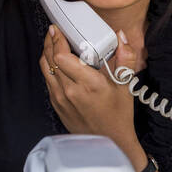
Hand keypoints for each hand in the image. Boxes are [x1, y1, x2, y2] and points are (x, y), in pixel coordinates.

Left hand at [41, 25, 137, 145]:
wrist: (110, 142)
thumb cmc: (119, 114)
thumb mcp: (126, 85)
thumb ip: (125, 58)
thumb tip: (120, 36)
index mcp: (89, 84)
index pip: (62, 57)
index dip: (57, 40)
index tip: (58, 29)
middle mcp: (71, 91)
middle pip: (50, 60)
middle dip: (50, 42)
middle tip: (54, 30)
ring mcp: (61, 99)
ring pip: (45, 69)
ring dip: (47, 53)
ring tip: (52, 41)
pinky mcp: (56, 104)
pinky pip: (48, 80)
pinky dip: (49, 67)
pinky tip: (56, 60)